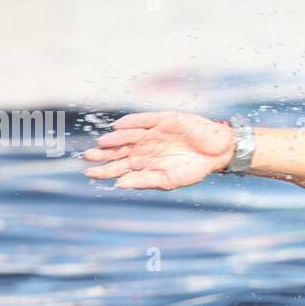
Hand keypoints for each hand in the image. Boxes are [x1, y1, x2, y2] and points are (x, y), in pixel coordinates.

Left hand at [83, 111, 233, 189]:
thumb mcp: (169, 180)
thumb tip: (120, 185)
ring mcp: (153, 133)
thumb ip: (145, 181)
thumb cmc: (195, 169)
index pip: (120, 168)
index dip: (105, 171)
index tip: (89, 174)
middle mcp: (146, 148)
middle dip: (103, 154)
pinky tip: (117, 127)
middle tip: (87, 156)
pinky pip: (143, 120)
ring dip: (114, 139)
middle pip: (119, 151)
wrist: (217, 151)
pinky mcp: (163, 120)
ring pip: (127, 135)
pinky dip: (130, 123)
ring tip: (100, 144)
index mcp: (146, 165)